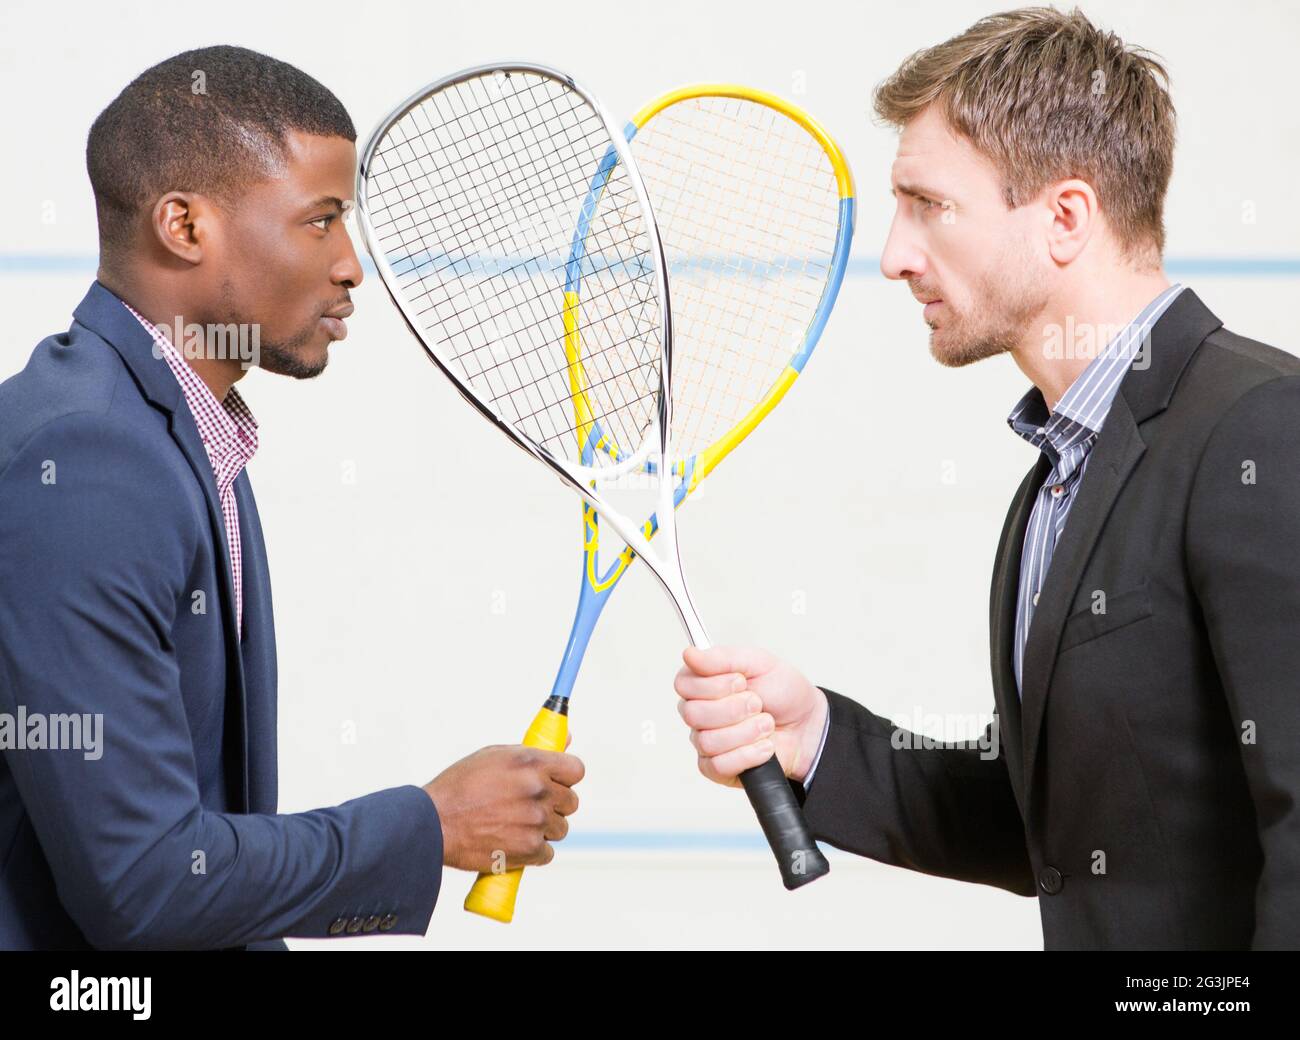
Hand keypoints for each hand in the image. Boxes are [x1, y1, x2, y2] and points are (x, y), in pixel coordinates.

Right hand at [423, 744, 583, 872]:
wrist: (433, 824)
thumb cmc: (459, 787)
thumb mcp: (494, 756)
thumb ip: (533, 750)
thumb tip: (567, 739)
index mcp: (532, 763)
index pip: (576, 770)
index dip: (566, 777)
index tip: (556, 782)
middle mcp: (539, 790)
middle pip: (571, 801)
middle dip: (554, 804)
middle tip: (528, 806)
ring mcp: (536, 821)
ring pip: (560, 828)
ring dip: (543, 829)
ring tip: (515, 825)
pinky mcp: (530, 849)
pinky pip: (547, 852)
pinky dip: (533, 852)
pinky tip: (512, 842)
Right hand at [674, 646, 827, 786]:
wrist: (808, 724)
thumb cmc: (782, 691)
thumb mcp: (757, 662)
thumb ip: (721, 658)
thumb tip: (689, 654)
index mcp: (702, 683)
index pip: (683, 684)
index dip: (713, 685)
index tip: (741, 681)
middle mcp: (699, 713)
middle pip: (693, 714)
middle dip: (734, 709)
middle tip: (758, 703)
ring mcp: (706, 742)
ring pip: (707, 741)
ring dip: (746, 732)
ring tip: (767, 725)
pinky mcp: (718, 769)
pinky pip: (718, 766)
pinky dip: (748, 755)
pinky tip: (764, 747)